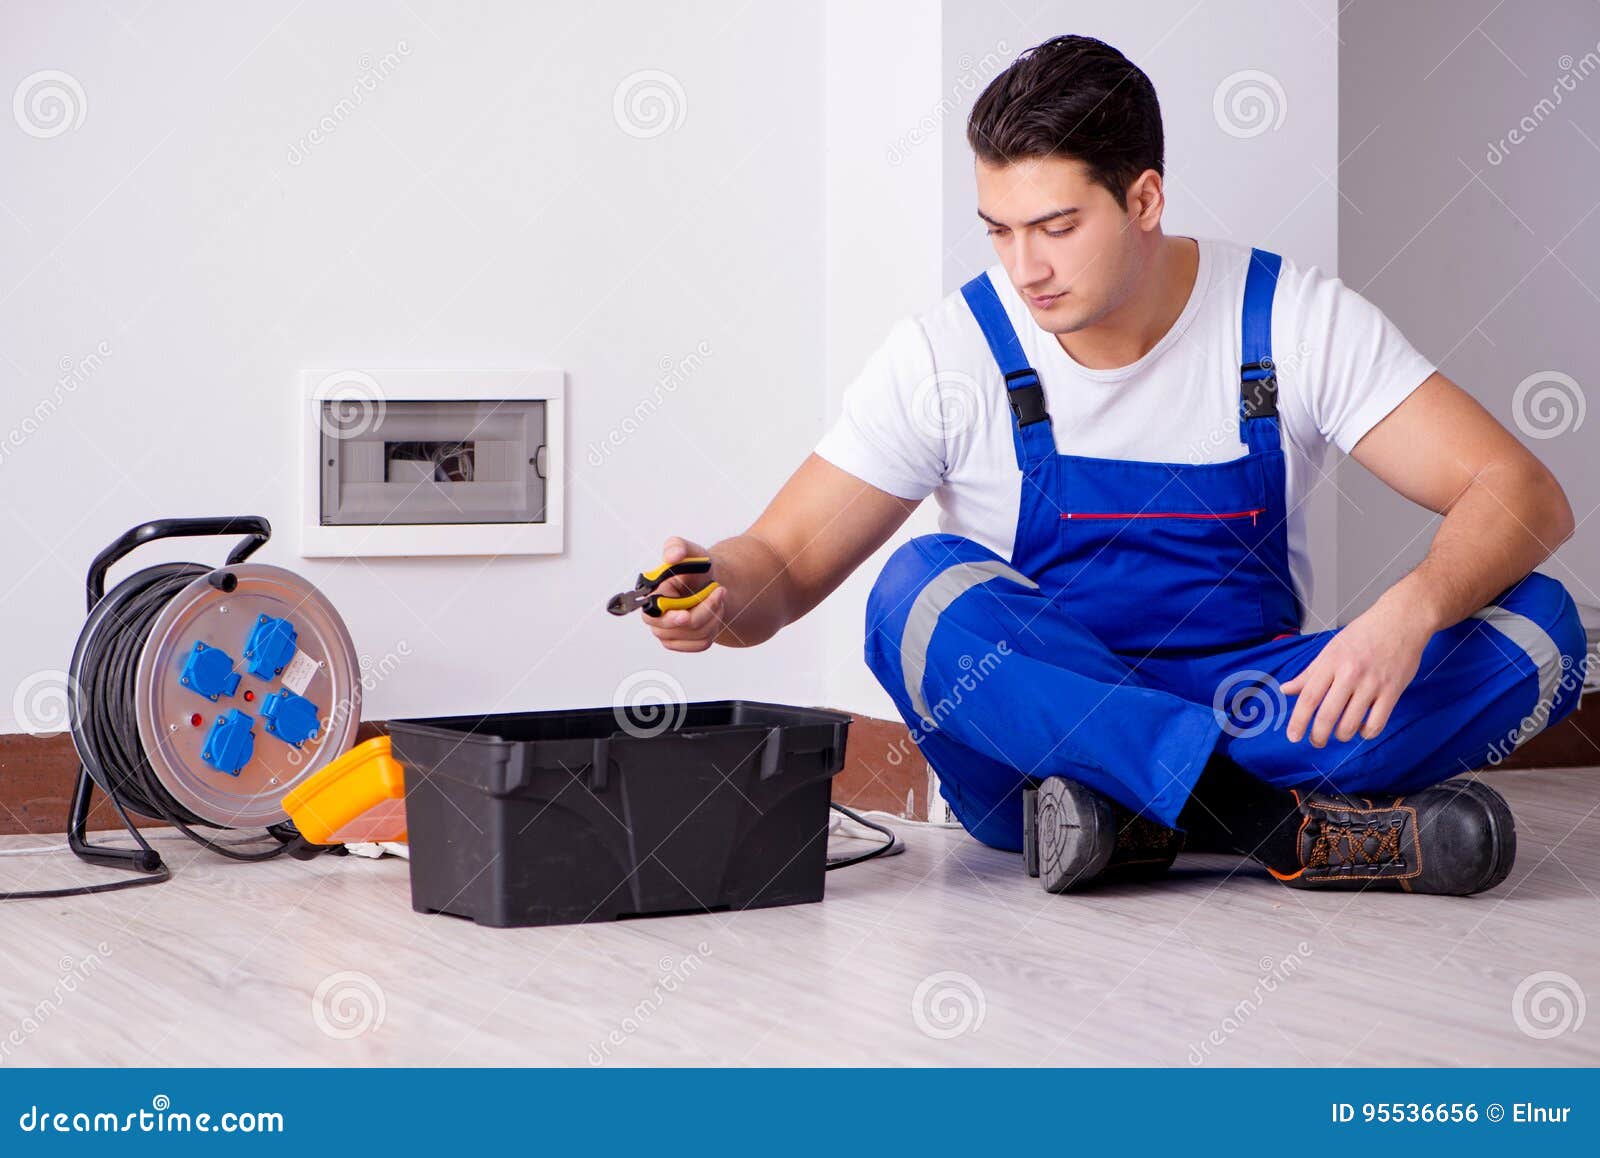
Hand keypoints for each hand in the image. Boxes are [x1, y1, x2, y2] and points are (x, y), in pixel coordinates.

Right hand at [644, 536, 727, 652]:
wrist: (709, 582)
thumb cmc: (696, 567)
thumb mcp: (690, 551)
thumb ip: (677, 546)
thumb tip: (672, 556)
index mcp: (652, 597)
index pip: (653, 617)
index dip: (670, 619)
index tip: (685, 615)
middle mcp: (656, 619)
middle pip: (681, 627)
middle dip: (705, 609)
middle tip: (719, 590)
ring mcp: (669, 634)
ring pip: (696, 635)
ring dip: (714, 615)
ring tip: (718, 597)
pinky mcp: (683, 643)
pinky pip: (702, 643)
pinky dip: (714, 627)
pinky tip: (715, 612)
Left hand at [1281, 596, 1434, 745]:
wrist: (1401, 620)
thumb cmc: (1364, 633)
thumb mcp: (1331, 648)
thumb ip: (1309, 673)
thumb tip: (1286, 690)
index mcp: (1331, 662)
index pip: (1309, 697)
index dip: (1298, 721)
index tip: (1292, 736)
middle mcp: (1350, 673)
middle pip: (1328, 715)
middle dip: (1318, 736)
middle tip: (1316, 742)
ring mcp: (1373, 683)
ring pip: (1352, 723)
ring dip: (1342, 735)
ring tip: (1339, 734)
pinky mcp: (1393, 690)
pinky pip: (1377, 722)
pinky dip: (1366, 732)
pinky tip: (1362, 729)